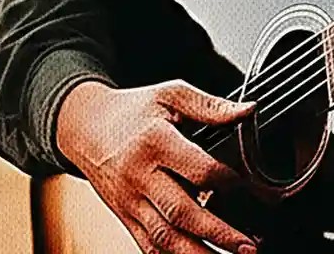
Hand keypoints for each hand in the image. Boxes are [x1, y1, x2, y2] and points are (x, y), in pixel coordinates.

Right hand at [55, 79, 258, 253]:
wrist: (84, 127)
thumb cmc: (131, 110)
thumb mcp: (170, 95)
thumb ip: (210, 106)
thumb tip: (247, 111)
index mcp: (155, 142)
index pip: (198, 169)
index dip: (227, 181)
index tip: (249, 186)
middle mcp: (140, 176)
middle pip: (181, 212)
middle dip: (218, 233)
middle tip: (249, 246)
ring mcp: (130, 201)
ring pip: (164, 237)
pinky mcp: (125, 217)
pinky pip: (147, 245)